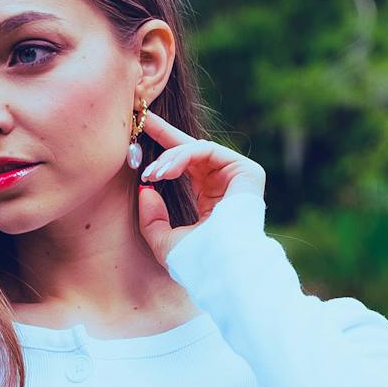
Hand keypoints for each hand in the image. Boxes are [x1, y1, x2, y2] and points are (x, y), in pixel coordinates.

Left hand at [134, 108, 264, 267]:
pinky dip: (181, 156)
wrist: (222, 269)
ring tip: (152, 173)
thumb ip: (152, 219)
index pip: (187, 169)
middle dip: (165, 134)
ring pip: (195, 150)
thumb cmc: (196, 263)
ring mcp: (237, 176)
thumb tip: (145, 188)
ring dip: (168, 159)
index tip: (141, 137)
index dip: (165, 153)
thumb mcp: (164, 242)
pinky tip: (164, 170)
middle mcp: (224, 185)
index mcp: (210, 201)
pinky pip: (206, 150)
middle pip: (192, 150)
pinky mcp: (246, 170)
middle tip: (143, 117)